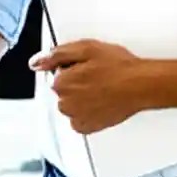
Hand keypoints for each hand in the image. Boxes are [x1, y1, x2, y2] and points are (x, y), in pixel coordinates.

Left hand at [29, 39, 149, 134]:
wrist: (141, 85)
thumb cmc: (118, 67)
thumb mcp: (85, 48)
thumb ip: (56, 55)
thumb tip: (36, 62)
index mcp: (62, 83)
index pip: (57, 75)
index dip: (72, 69)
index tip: (87, 67)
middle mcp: (65, 103)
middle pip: (62, 91)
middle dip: (75, 84)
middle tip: (96, 77)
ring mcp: (77, 117)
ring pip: (70, 106)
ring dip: (80, 99)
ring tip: (101, 90)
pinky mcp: (89, 127)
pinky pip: (79, 121)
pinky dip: (86, 113)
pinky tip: (100, 103)